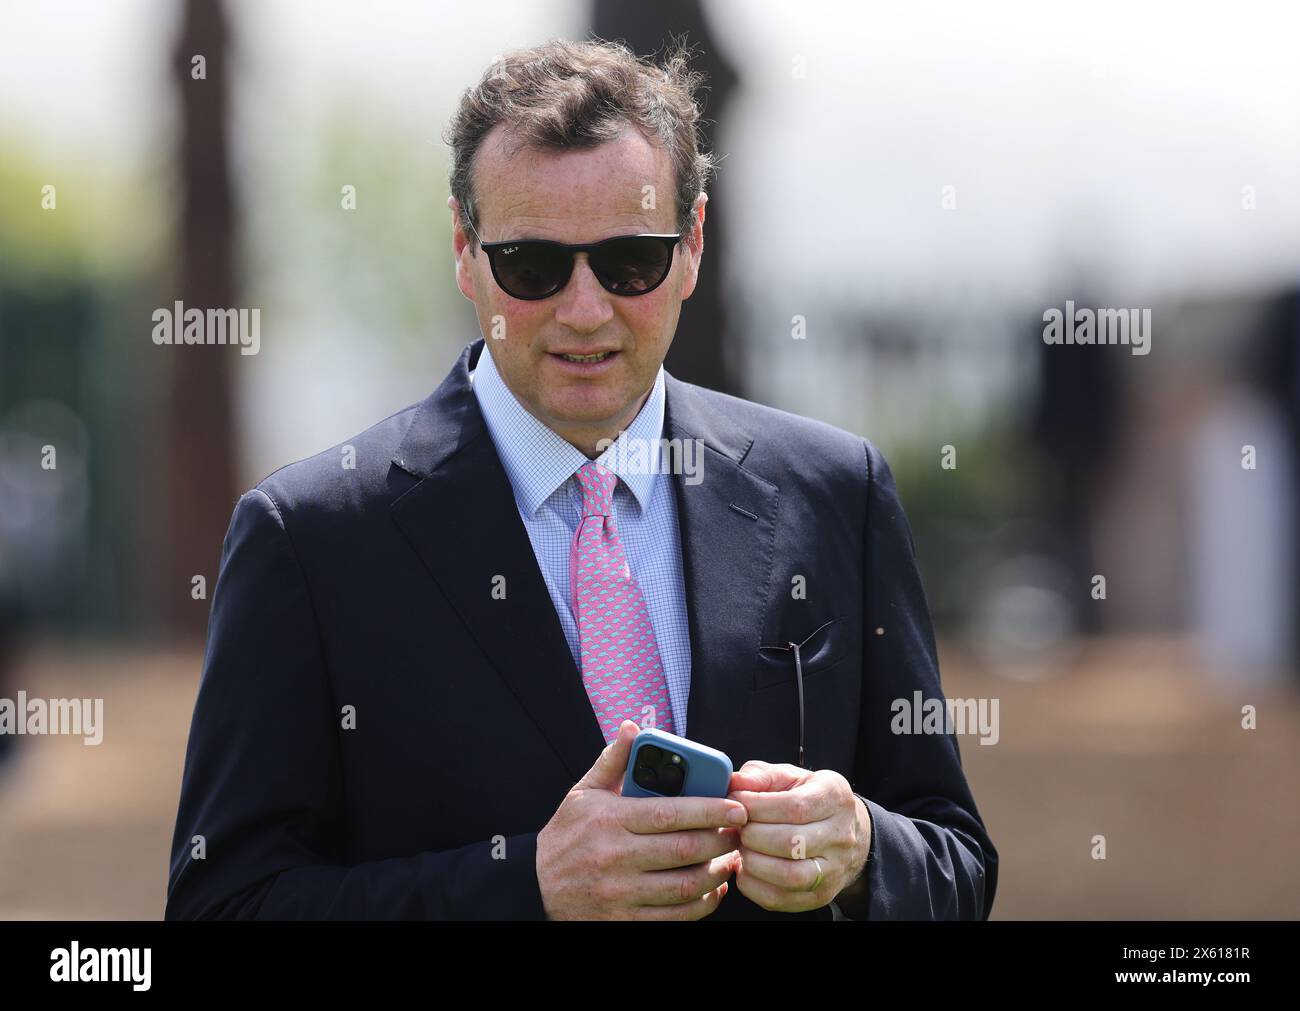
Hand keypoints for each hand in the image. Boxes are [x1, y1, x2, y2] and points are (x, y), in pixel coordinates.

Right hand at [535, 721, 747, 919]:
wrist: (535, 888)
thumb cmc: (566, 835)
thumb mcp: (582, 793)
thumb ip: (611, 761)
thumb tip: (631, 727)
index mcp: (610, 820)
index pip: (670, 813)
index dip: (709, 809)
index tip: (735, 805)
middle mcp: (616, 857)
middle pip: (685, 850)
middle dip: (721, 840)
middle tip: (738, 831)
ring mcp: (621, 893)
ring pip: (685, 885)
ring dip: (718, 873)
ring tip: (731, 859)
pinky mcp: (625, 920)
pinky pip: (675, 916)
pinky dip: (702, 903)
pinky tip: (712, 888)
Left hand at [727, 760, 870, 912]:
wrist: (847, 832)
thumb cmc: (808, 798)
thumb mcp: (790, 777)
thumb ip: (760, 776)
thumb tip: (734, 783)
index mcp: (834, 797)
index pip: (794, 807)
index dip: (757, 807)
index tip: (735, 803)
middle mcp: (840, 835)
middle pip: (791, 842)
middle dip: (752, 835)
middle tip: (736, 828)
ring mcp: (833, 870)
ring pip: (789, 875)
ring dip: (753, 863)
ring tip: (741, 849)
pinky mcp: (821, 895)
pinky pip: (782, 899)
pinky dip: (754, 887)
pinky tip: (745, 869)